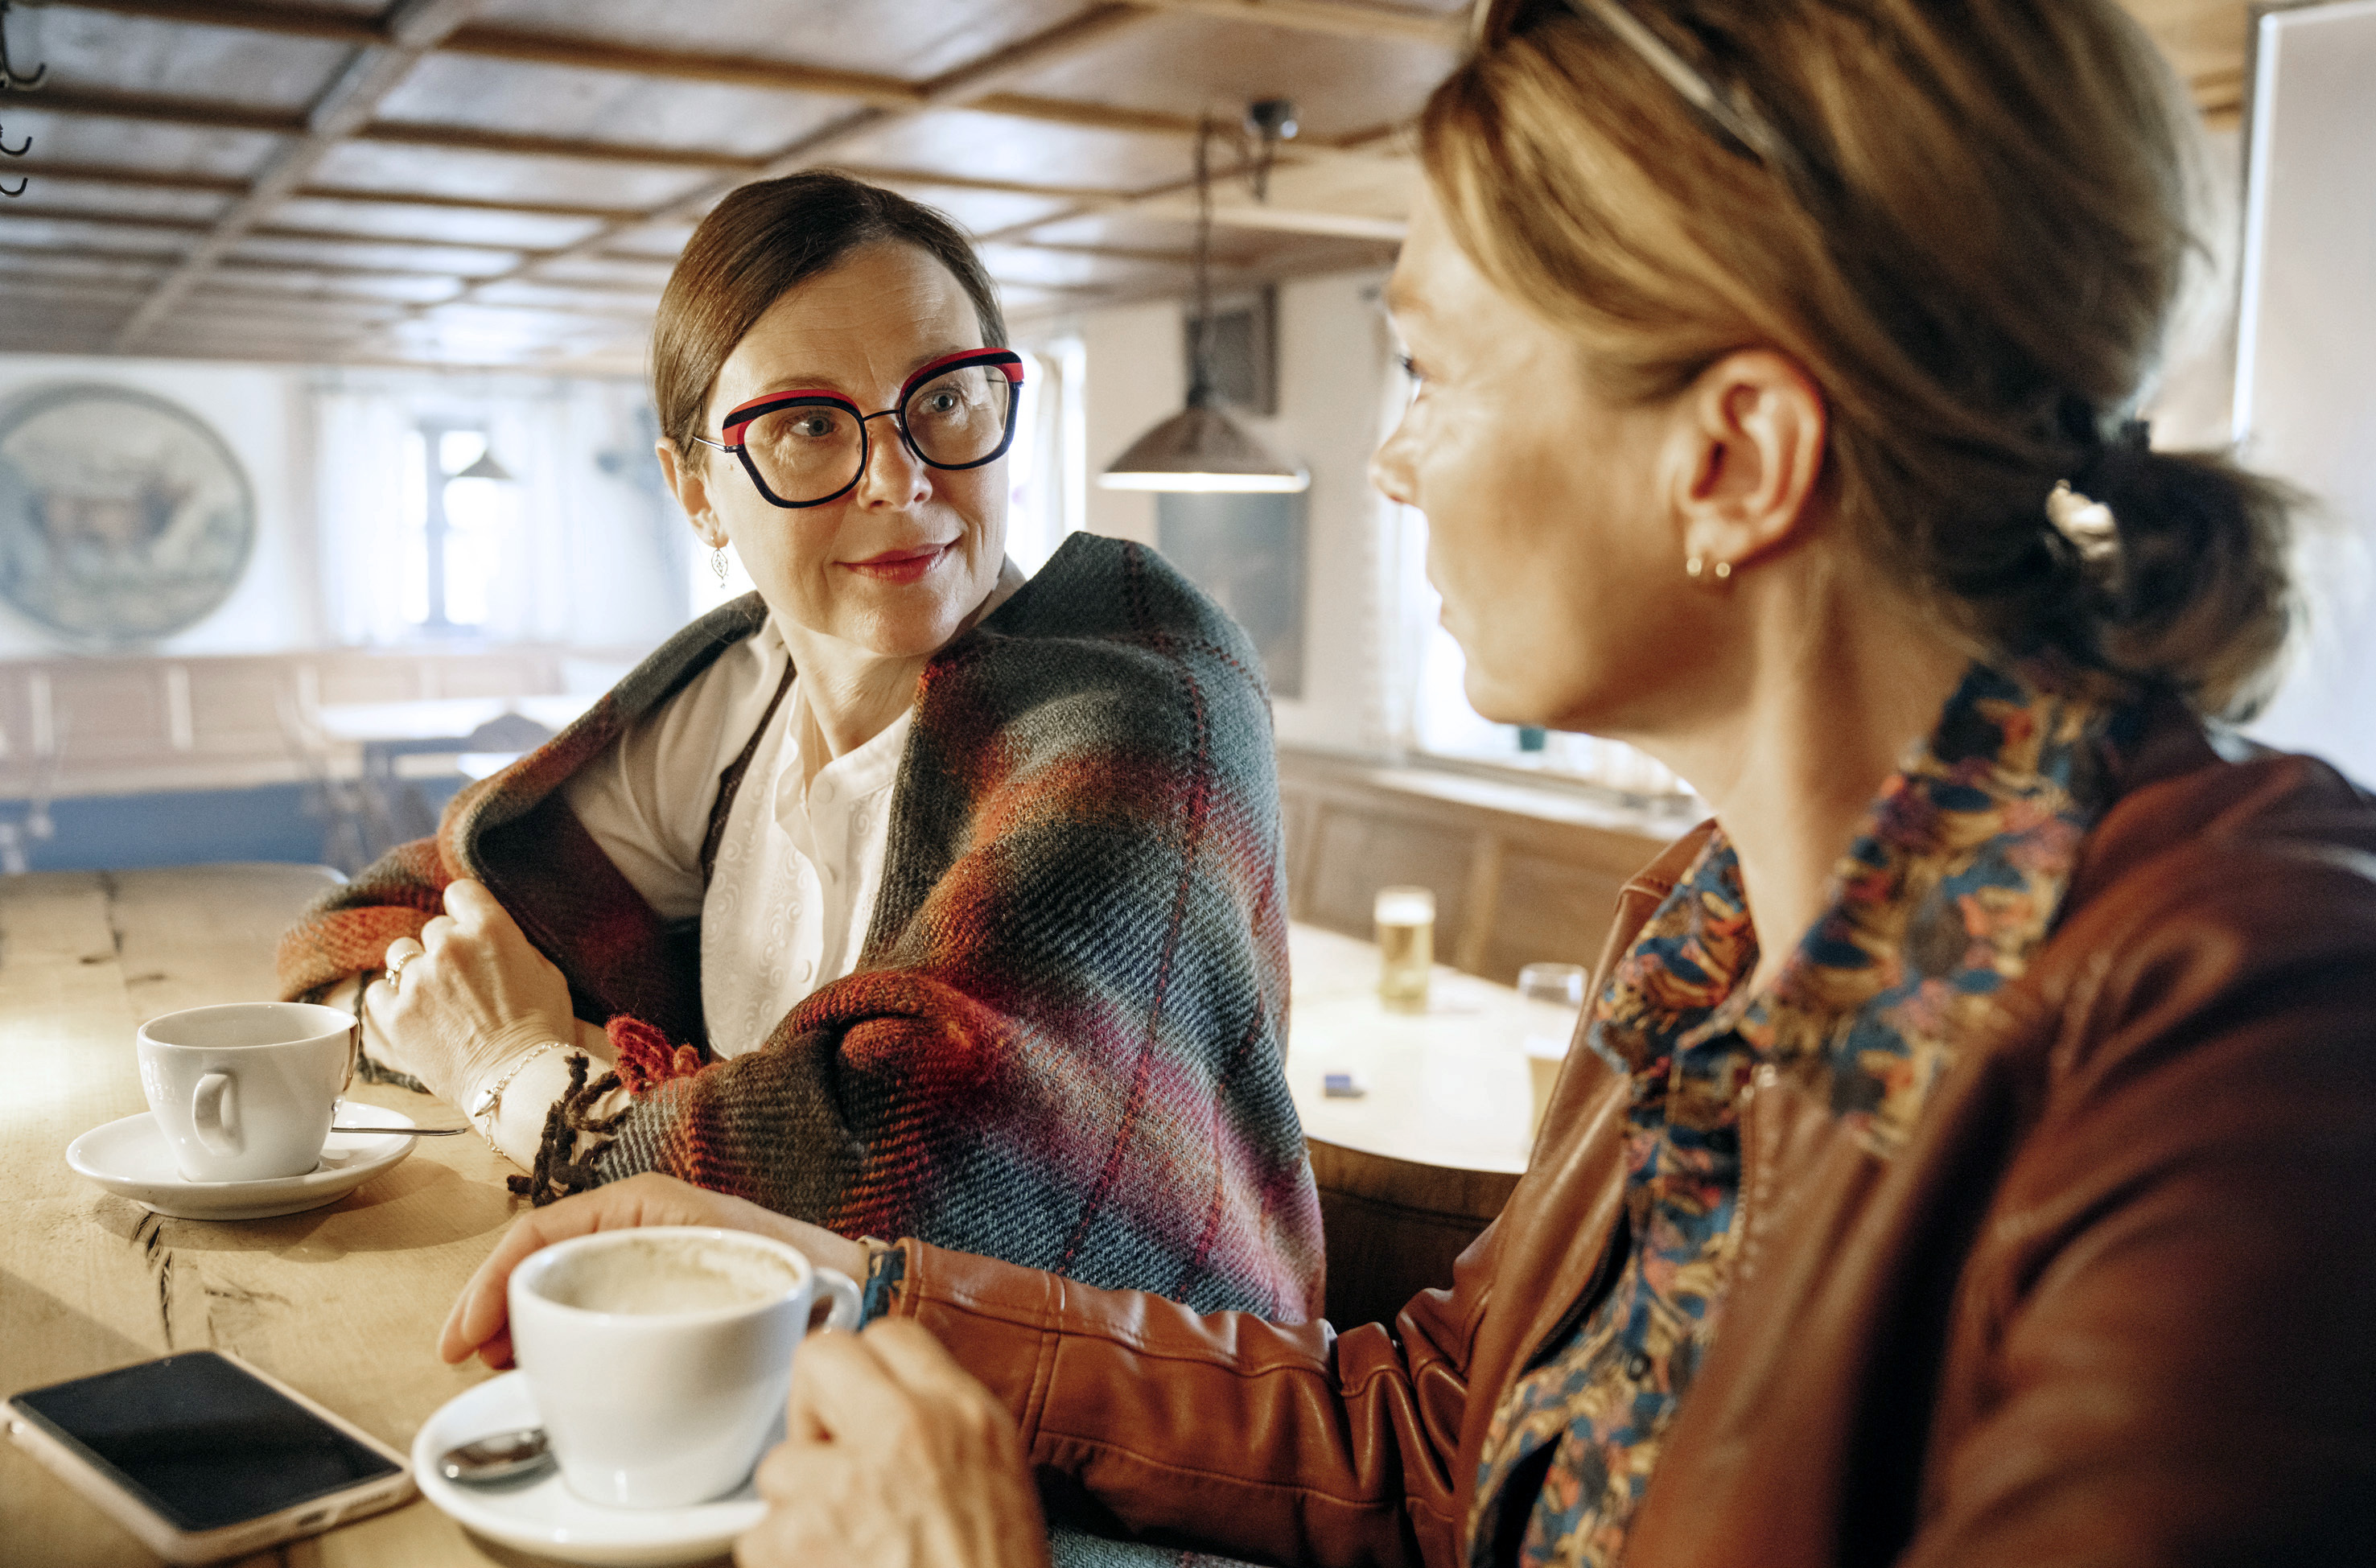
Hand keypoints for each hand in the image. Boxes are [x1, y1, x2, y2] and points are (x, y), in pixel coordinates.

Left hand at [363, 879, 574, 1108]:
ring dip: (415, 971)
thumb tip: (491, 937)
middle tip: (463, 981)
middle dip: (447, 950)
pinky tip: (412, 1014)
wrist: (518, 1081)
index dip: (465, 911)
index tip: (468, 929)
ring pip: (401, 955)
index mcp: (490, 929)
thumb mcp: (547, 974)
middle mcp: (449, 947)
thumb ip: (513, 945)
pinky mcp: (394, 1015)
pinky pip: (377, 991)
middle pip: (434, 929)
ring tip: (435, 999)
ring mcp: (416, 981)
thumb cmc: (542, 1031)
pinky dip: (391, 1001)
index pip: (460, 893)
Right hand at [439, 1173, 868, 1368]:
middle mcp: (636, 1221)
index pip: (539, 1234)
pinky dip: (554, 1330)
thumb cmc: (793, 1268)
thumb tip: (577, 1337)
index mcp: (641, 1204)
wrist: (847, 1288)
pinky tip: (539, 1361)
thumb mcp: (714, 1269)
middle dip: (493, 1304)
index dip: (489, 1283)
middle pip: (540, 1258)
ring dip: (518, 1319)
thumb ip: (653, 1293)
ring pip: (559, 1280)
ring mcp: (644, 1253)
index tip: (461, 1336)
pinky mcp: (655, 1285)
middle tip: (468, 1356)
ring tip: (496, 1362)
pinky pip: (588, 1301)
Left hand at [737, 1320, 1050, 1567]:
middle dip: (813, 1406)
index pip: (890, 1333)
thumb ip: (944, 1429)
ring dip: (797, 1507)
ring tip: (845, 1547)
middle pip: (820, 1358)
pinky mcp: (798, 1541)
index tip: (859, 1402)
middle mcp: (908, 1434)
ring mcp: (848, 1486)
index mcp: (966, 1416)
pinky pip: (759, 1536)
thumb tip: (888, 1402)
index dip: (866, 1370)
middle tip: (828, 1454)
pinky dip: (782, 1563)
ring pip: (779, 1463)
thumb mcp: (999, 1483)